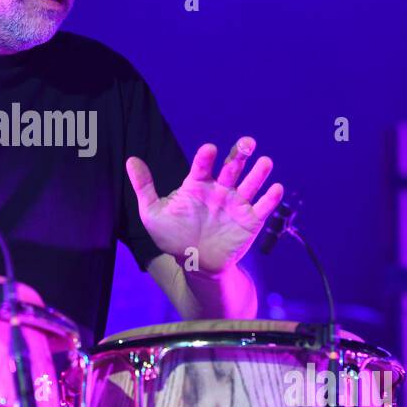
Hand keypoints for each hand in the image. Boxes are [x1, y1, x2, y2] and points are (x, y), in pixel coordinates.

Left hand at [126, 137, 282, 276]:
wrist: (195, 262)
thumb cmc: (172, 236)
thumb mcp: (153, 213)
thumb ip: (144, 186)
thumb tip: (130, 159)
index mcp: (197, 184)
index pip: (203, 165)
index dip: (206, 157)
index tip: (209, 149)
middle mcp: (219, 189)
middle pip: (232, 167)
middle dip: (240, 154)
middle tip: (247, 143)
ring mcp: (236, 203)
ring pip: (251, 183)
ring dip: (259, 172)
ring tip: (265, 162)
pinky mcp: (251, 220)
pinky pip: (263, 207)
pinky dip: (271, 198)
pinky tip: (275, 188)